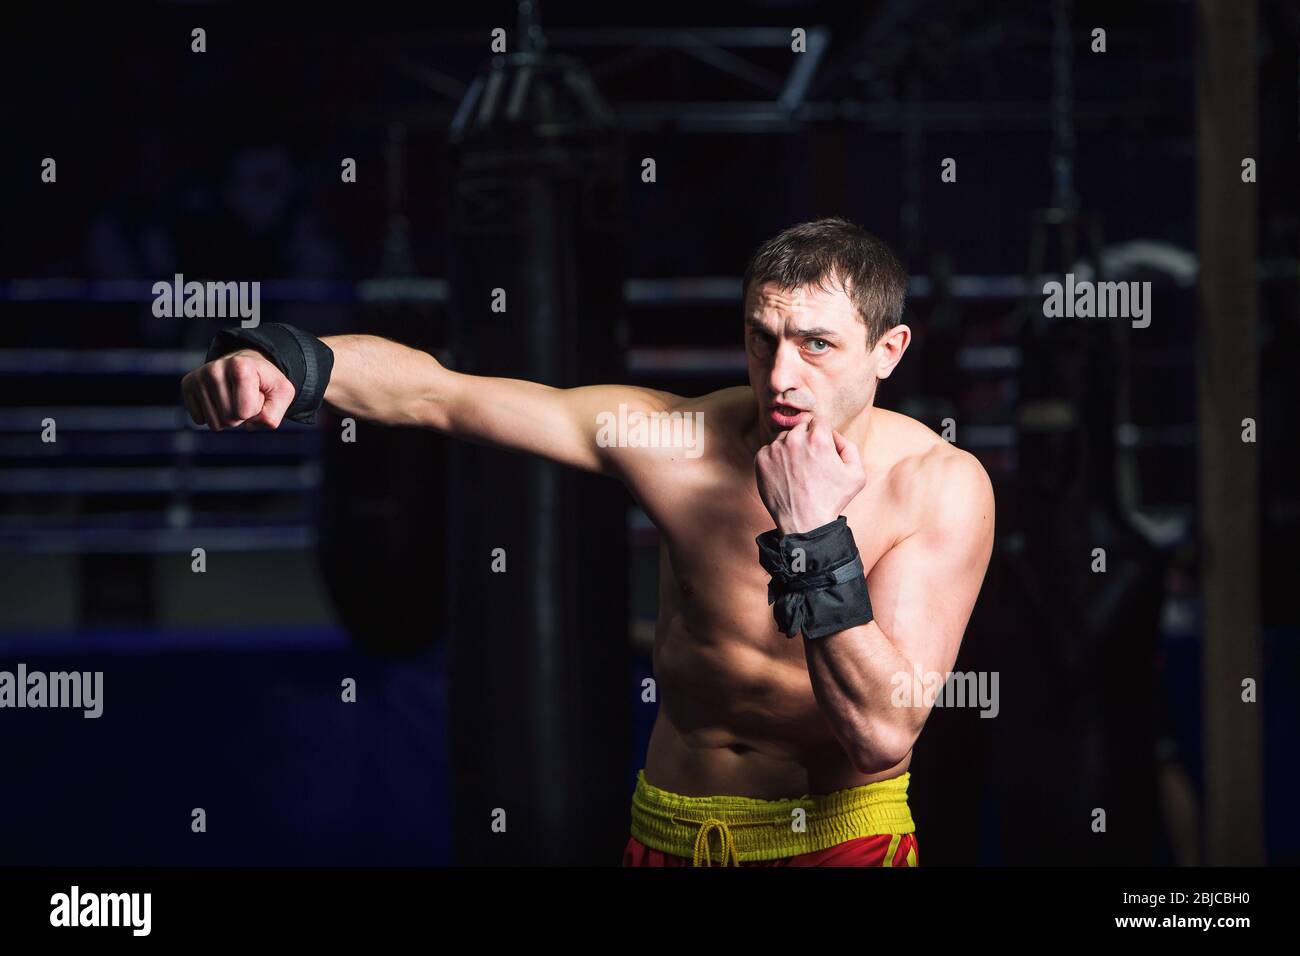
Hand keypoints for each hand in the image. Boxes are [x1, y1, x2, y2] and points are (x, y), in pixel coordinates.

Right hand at [181, 349, 295, 430]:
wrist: (247, 365)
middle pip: (229, 419)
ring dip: (228, 417)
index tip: (256, 394)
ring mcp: (199, 376)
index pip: (244, 412)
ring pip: (215, 423)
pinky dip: (213, 416)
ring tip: (233, 397)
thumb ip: (272, 415)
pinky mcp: (187, 384)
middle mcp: (215, 368)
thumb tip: (248, 422)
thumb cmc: (266, 382)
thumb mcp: (282, 395)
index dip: (255, 410)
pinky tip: (219, 399)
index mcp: (241, 366)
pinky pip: (200, 420)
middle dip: (242, 415)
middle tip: (245, 397)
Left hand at [755, 417, 865, 534]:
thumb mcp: (856, 474)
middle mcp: (794, 438)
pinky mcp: (761, 459)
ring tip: (798, 471)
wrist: (804, 523)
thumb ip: (849, 446)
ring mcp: (775, 449)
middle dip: (806, 439)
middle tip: (811, 462)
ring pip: (784, 438)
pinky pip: (769, 450)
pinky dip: (776, 459)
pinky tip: (785, 475)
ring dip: (790, 448)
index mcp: (818, 438)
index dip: (823, 434)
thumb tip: (833, 434)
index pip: (819, 420)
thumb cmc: (832, 500)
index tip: (822, 449)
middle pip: (801, 427)